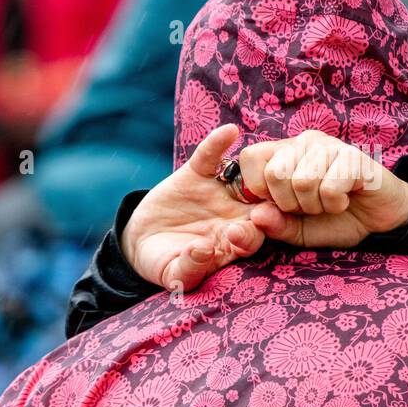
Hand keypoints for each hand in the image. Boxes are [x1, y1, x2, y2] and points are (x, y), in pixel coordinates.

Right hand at [121, 124, 266, 292]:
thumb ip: (190, 269)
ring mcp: (221, 192)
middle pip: (259, 206)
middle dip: (264, 203)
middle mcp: (236, 214)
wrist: (143, 240)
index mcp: (236, 243)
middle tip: (260, 203)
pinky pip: (212, 156)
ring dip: (252, 170)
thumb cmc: (165, 263)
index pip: (254, 238)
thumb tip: (202, 252)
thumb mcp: (174, 274)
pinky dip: (219, 143)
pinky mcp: (199, 173)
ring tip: (256, 163)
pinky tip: (228, 132)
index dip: (250, 235)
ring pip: (243, 178)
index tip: (238, 233)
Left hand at [239, 129, 407, 247]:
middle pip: (275, 174)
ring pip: (302, 182)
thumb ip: (276, 225)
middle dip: (291, 204)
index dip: (259, 188)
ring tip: (329, 203)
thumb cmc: (336, 219)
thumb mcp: (298, 230)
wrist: (381, 220)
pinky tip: (346, 200)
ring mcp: (329, 146)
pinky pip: (329, 187)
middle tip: (310, 206)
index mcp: (284, 153)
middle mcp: (304, 143)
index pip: (251, 157)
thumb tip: (257, 215)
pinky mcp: (354, 157)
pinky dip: (336, 204)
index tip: (280, 203)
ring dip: (316, 206)